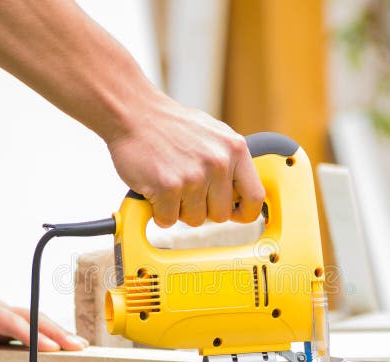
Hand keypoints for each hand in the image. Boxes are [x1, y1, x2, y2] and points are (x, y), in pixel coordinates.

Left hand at [0, 277, 87, 361]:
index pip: (9, 321)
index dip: (30, 334)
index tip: (49, 348)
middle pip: (32, 317)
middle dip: (56, 331)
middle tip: (78, 346)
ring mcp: (4, 316)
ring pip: (36, 321)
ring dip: (58, 333)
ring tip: (80, 346)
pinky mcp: (7, 326)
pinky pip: (32, 329)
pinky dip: (50, 336)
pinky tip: (65, 346)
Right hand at [107, 95, 264, 227]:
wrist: (134, 113)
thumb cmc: (170, 126)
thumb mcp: (213, 135)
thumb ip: (230, 161)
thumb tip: (241, 193)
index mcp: (235, 149)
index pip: (255, 196)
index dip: (244, 212)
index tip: (234, 214)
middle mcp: (218, 162)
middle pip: (221, 215)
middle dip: (203, 209)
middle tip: (187, 191)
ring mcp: (193, 176)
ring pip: (195, 220)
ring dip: (179, 210)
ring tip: (170, 184)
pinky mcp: (168, 187)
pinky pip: (168, 220)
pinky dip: (158, 211)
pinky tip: (155, 189)